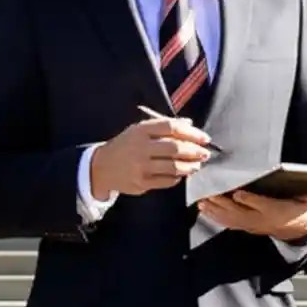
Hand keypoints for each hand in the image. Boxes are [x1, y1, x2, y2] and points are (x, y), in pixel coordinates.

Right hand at [91, 117, 211, 196]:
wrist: (101, 167)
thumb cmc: (126, 145)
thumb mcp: (140, 131)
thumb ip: (164, 126)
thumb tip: (189, 123)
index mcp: (140, 130)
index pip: (171, 127)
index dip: (191, 132)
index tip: (204, 138)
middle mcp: (140, 147)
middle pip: (175, 148)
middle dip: (195, 151)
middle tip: (205, 153)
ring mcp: (140, 167)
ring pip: (173, 167)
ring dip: (190, 166)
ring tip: (197, 165)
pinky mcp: (141, 183)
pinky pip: (167, 181)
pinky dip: (178, 177)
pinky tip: (182, 174)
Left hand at [198, 183, 306, 241]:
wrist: (298, 230)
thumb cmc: (302, 210)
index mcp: (276, 211)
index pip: (261, 205)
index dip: (249, 201)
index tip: (238, 194)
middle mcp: (261, 220)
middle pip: (239, 213)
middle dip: (223, 204)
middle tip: (209, 194)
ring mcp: (252, 225)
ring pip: (230, 219)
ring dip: (215, 211)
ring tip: (201, 201)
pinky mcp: (245, 226)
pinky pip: (228, 223)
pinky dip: (215, 216)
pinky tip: (204, 209)